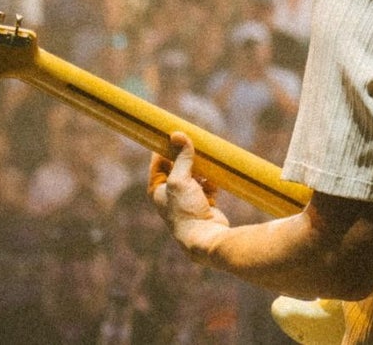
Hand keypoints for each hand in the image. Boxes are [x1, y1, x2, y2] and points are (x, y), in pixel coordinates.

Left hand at [149, 132, 227, 251]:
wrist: (205, 239)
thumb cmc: (186, 211)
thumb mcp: (180, 180)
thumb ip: (181, 158)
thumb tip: (178, 134)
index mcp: (157, 190)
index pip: (158, 162)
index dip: (164, 147)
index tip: (173, 132)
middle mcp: (170, 195)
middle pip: (177, 167)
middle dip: (185, 156)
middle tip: (192, 140)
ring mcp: (188, 200)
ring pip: (194, 175)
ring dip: (200, 167)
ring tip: (206, 158)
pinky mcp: (204, 204)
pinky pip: (207, 186)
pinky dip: (211, 180)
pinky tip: (215, 176)